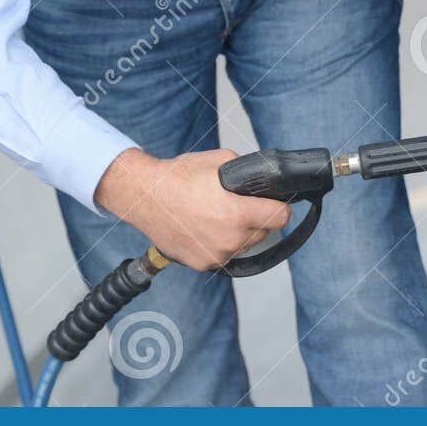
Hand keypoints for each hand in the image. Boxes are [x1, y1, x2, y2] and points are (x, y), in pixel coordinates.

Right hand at [94, 147, 290, 270]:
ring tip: (219, 215)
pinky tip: (206, 227)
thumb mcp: (222, 161)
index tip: (273, 202)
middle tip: (240, 205)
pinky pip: (224, 254)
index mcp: (239, 214)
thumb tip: (266, 178)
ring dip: (240, 233)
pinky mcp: (202, 264)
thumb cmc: (179, 176)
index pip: (281, 217)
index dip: (279, 206)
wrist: (145, 196)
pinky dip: (221, 243)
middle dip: (258, 219)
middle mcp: (230, 239)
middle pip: (264, 232)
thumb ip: (249, 172)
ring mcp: (216, 254)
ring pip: (245, 245)